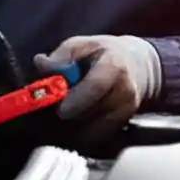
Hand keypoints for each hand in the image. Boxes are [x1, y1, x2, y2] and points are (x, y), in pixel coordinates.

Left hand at [34, 35, 161, 140]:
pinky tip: (76, 118)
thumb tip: (41, 63)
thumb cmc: (105, 52)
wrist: (138, 65)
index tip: (59, 109)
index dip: (76, 100)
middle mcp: (125, 91)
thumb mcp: (83, 44)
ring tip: (65, 111)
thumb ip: (61, 55)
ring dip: (74, 125)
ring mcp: (127, 110)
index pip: (96, 86)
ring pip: (94, 128)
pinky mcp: (124, 123)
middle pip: (93, 112)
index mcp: (114, 66)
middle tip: (54, 108)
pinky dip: (82, 131)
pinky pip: (98, 135)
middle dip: (69, 114)